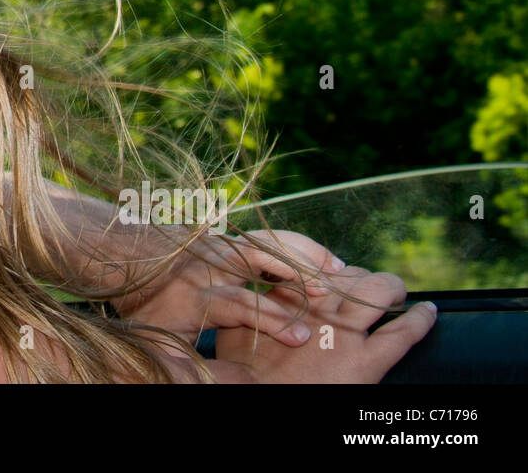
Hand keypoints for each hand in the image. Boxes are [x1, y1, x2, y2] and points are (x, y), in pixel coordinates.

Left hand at [111, 228, 341, 346]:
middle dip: (293, 273)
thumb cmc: (142, 307)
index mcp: (193, 294)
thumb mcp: (158, 338)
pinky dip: (293, 244)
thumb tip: (236, 380)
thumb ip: (190, 360)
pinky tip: (320, 258)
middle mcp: (207, 264)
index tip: (304, 338)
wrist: (119, 256)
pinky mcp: (224, 235)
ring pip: (264, 240)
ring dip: (302, 252)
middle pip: (255, 260)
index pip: (239, 305)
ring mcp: (216, 244)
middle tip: (328, 291)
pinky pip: (263, 236)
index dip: (272, 321)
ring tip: (337, 269)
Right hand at [213, 265, 437, 382]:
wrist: (261, 398)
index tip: (333, 278)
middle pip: (350, 275)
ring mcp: (345, 336)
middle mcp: (319, 310)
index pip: (317, 269)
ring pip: (378, 292)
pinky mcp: (367, 364)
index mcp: (286, 300)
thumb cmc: (245, 374)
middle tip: (366, 287)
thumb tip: (260, 295)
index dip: (329, 271)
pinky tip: (428, 311)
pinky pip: (403, 334)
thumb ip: (253, 309)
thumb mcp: (239, 331)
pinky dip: (420, 320)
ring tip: (394, 293)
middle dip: (361, 276)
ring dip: (389, 288)